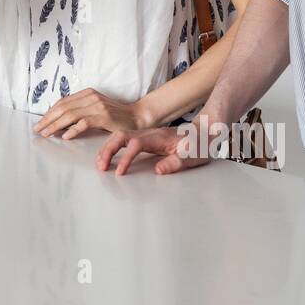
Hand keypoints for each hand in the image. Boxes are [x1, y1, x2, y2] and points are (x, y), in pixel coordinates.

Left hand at [33, 88, 145, 138]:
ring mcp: (97, 106)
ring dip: (55, 125)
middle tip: (38, 129)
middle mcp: (90, 97)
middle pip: (63, 107)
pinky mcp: (104, 116)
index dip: (49, 112)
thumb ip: (80, 110)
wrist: (137, 116)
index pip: (63, 102)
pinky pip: (84, 123)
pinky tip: (65, 136)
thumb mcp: (96, 108)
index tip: (40, 122)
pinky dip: (72, 130)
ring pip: (70, 115)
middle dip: (48, 119)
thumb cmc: (115, 115)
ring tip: (46, 133)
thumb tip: (60, 122)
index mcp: (87, 93)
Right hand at [95, 117, 217, 175]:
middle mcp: (149, 134)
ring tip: (100, 163)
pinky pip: (123, 139)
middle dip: (108, 150)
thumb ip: (175, 163)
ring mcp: (145, 135)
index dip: (125, 158)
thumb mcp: (192, 157)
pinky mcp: (144, 139)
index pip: (135, 145)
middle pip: (121, 136)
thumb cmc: (199, 145)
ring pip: (119, 136)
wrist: (204, 132)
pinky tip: (108, 156)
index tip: (120, 173)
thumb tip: (157, 171)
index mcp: (158, 138)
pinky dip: (112, 146)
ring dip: (107, 148)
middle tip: (101, 167)